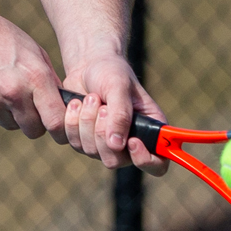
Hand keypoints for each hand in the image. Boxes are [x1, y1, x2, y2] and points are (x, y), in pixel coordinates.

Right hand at [0, 11, 64, 138]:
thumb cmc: (3, 38)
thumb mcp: (35, 52)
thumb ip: (50, 80)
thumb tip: (62, 104)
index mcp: (34, 77)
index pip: (55, 120)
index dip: (60, 125)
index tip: (58, 121)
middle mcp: (13, 93)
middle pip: (34, 130)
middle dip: (36, 122)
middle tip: (32, 106)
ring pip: (13, 126)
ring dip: (15, 116)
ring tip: (8, 91)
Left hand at [57, 56, 168, 174]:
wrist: (88, 66)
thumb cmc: (112, 72)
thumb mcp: (119, 86)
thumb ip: (120, 115)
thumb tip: (116, 145)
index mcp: (150, 131)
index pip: (158, 164)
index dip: (145, 160)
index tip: (131, 141)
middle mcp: (129, 143)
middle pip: (115, 161)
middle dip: (103, 133)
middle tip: (103, 107)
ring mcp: (105, 145)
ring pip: (91, 151)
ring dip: (87, 122)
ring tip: (91, 98)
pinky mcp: (84, 140)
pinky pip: (74, 143)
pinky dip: (72, 122)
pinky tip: (76, 104)